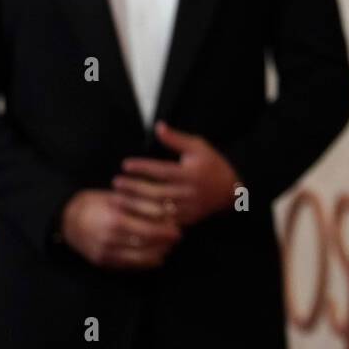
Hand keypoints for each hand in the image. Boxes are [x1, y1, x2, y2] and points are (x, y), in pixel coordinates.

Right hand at [60, 188, 181, 268]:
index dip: (166, 228)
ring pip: (140, 257)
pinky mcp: (102, 262)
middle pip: (147, 242)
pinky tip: (156, 258)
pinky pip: (129, 265)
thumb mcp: (117, 197)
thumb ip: (139, 205)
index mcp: (115, 218)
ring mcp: (105, 252)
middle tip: (178, 237)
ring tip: (169, 247)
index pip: (149, 226)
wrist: (67, 220)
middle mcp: (110, 237)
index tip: (178, 226)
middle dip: (165, 241)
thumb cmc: (96, 203)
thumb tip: (166, 211)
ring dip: (158, 253)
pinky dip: (145, 263)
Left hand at [113, 120, 240, 227]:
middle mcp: (189, 192)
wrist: (232, 192)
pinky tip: (131, 214)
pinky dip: (145, 219)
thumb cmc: (213, 165)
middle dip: (134, 187)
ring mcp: (188, 209)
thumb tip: (158, 126)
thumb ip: (176, 138)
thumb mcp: (199, 147)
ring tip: (118, 198)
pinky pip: (162, 222)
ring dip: (135, 204)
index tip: (125, 164)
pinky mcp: (186, 221)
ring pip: (157, 209)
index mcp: (191, 173)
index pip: (162, 170)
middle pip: (156, 192)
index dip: (142, 168)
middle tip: (116, 183)